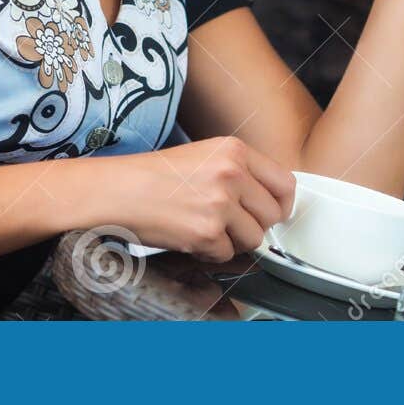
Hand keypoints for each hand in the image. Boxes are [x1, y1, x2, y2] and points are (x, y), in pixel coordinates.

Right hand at [109, 136, 295, 261]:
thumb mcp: (203, 156)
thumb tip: (271, 200)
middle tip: (226, 221)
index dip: (280, 203)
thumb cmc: (153, 175)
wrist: (118, 190)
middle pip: (273, 215)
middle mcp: (232, 173)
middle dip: (253, 224)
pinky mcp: (207, 232)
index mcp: (234, 150)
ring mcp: (220, 204)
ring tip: (204, 225)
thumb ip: (239, 172)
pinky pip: (227, 254)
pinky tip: (189, 234)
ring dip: (232, 240)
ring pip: (254, 239)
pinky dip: (210, 252)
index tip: (271, 211)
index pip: (285, 183)